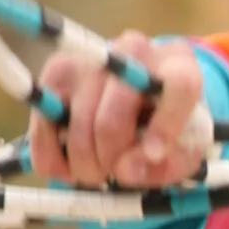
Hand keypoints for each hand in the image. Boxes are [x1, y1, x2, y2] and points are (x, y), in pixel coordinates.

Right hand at [26, 29, 214, 187]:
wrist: (139, 96)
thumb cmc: (167, 126)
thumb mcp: (183, 150)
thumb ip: (165, 164)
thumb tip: (125, 170)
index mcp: (179, 64)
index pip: (178, 86)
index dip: (165, 127)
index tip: (154, 157)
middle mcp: (135, 51)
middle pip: (113, 119)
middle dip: (109, 162)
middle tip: (112, 177)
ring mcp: (91, 57)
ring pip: (77, 124)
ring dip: (82, 164)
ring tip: (96, 172)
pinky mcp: (57, 68)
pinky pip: (44, 125)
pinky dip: (53, 157)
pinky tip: (69, 166)